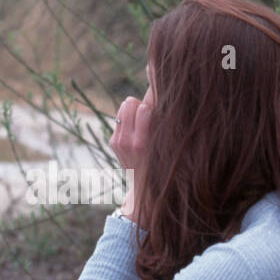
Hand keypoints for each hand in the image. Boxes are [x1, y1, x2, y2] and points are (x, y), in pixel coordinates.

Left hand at [110, 95, 151, 220]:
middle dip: (142, 102)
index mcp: (143, 143)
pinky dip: (129, 117)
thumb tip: (157, 95)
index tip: (161, 90)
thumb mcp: (166, 147)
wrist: (145, 189)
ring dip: (135, 108)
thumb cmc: (162, 163)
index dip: (154, 96)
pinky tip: (138, 129)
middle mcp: (128, 142)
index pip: (145, 107)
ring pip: (125, 105)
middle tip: (153, 111)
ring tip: (145, 121)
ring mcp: (118, 142)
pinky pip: (121, 115)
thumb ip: (162, 123)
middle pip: (132, 102)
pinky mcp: (113, 141)